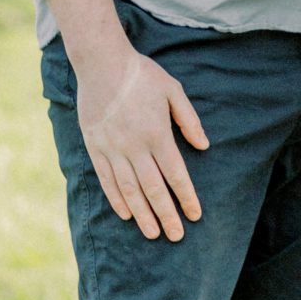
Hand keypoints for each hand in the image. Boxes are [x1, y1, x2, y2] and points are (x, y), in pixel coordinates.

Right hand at [75, 42, 208, 241]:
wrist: (101, 63)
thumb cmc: (142, 75)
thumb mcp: (173, 90)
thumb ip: (189, 120)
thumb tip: (204, 145)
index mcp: (157, 133)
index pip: (175, 174)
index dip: (186, 197)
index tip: (195, 215)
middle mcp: (134, 146)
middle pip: (153, 188)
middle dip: (166, 214)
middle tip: (176, 236)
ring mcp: (112, 149)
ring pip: (129, 189)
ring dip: (142, 214)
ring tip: (153, 233)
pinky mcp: (95, 147)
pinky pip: (107, 179)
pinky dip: (116, 199)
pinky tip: (126, 214)